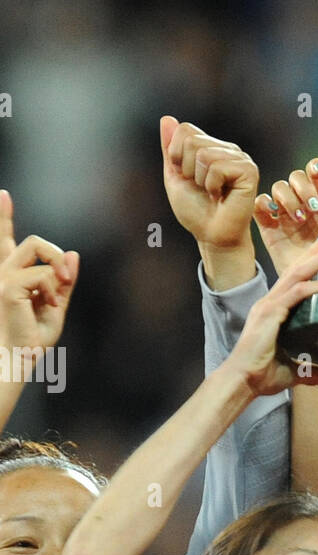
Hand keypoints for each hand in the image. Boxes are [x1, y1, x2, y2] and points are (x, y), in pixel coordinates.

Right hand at [0, 192, 76, 361]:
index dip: (3, 217)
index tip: (3, 195)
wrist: (17, 359)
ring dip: (57, 269)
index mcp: (11, 277)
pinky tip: (48, 307)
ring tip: (57, 297)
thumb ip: (63, 283)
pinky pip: (42, 273)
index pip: (5, 241)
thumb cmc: (31, 340)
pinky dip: (52, 289)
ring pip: (37, 247)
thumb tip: (73, 254)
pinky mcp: (7, 286)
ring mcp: (3, 277)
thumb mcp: (55, 308)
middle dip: (55, 253)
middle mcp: (4, 273)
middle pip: (32, 241)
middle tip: (66, 280)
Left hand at [160, 118, 257, 285]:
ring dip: (200, 179)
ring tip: (212, 192)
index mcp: (212, 147)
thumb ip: (170, 148)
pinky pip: (217, 167)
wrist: (212, 235)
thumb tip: (166, 118)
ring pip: (204, 153)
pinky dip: (212, 185)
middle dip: (188, 169)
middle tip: (201, 188)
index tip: (187, 176)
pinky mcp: (249, 171)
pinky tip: (222, 195)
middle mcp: (228, 149)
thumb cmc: (196, 211)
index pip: (185, 129)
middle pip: (192, 140)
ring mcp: (240, 159)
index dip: (176, 155)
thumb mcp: (175, 176)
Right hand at [223, 236, 317, 396]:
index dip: (311, 264)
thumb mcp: (292, 371)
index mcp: (272, 310)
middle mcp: (270, 302)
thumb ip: (309, 371)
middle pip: (297, 269)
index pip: (294, 280)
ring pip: (298, 273)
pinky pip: (299, 293)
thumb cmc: (260, 376)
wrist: (242, 382)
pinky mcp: (271, 312)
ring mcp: (269, 305)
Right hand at [254, 159, 317, 276]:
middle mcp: (304, 203)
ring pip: (279, 187)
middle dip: (304, 187)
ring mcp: (285, 214)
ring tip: (299, 218)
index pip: (315, 171)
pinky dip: (265, 204)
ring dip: (289, 198)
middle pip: (296, 177)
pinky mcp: (269, 227)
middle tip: (314, 208)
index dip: (315, 167)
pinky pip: (260, 205)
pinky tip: (275, 214)